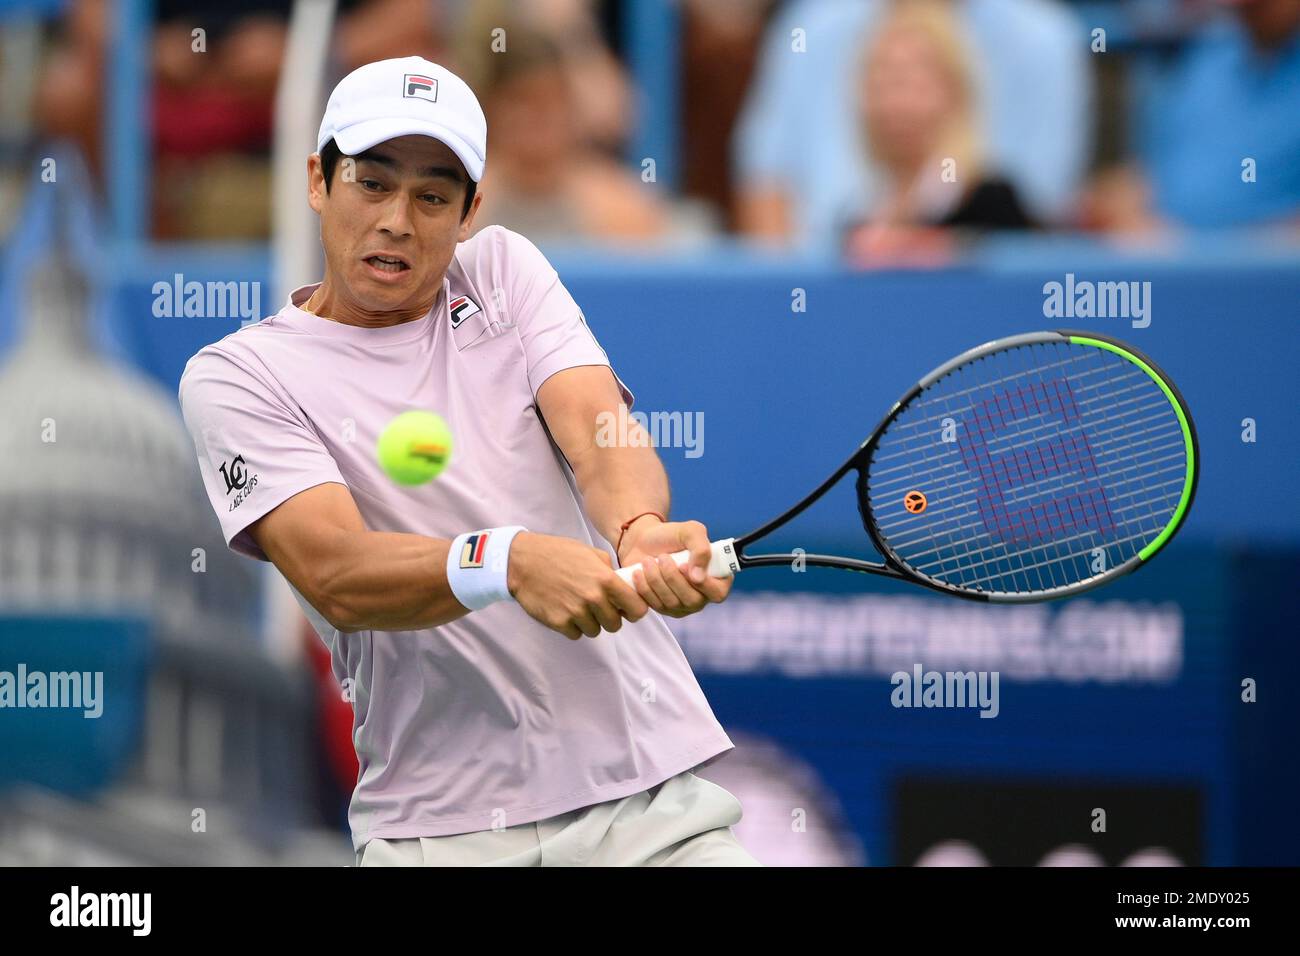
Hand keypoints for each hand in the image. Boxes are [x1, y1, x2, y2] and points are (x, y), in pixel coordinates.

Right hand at [507, 532, 648, 639]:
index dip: (634, 611)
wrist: (523, 562)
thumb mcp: (590, 553)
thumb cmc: (557, 553)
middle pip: (615, 625)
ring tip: (577, 606)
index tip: (628, 610)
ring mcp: (576, 612)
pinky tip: (564, 610)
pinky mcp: (559, 622)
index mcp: (606, 580)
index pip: (636, 609)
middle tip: (597, 607)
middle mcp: (593, 598)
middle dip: (609, 617)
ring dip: (589, 622)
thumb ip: (610, 571)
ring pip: (595, 631)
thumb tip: (624, 585)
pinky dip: (572, 626)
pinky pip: (576, 634)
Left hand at [617, 518, 732, 617]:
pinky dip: (644, 587)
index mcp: (716, 578)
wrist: (643, 541)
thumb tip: (699, 577)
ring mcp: (682, 606)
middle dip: (672, 577)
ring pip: (671, 603)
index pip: (718, 593)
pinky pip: (654, 606)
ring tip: (648, 560)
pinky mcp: (662, 609)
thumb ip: (701, 549)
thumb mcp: (691, 531)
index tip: (683, 565)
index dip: (703, 584)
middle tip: (662, 557)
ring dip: (656, 579)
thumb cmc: (671, 536)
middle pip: (692, 600)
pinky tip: (639, 572)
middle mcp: (702, 595)